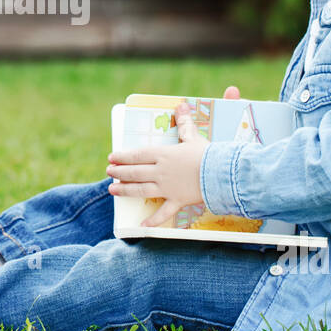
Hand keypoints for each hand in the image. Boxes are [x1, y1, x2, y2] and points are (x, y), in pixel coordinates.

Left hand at [106, 99, 209, 226]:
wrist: (221, 173)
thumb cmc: (207, 154)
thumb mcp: (193, 137)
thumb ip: (184, 123)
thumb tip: (181, 105)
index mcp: (164, 155)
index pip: (138, 155)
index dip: (123, 156)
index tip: (111, 157)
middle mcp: (161, 171)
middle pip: (135, 172)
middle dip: (119, 172)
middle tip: (108, 172)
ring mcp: (167, 187)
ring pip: (141, 190)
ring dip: (125, 190)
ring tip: (112, 190)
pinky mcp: (177, 200)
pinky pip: (163, 212)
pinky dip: (153, 220)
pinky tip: (141, 225)